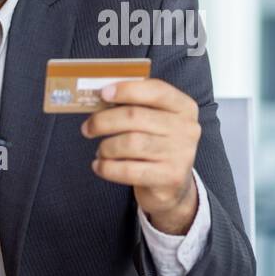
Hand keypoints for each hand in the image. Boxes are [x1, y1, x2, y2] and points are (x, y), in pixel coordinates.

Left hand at [81, 78, 200, 234]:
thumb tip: (102, 96)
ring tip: (100, 150)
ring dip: (106, 146)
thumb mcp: (155, 122)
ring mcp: (180, 153)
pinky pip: (129, 170)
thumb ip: (136, 106)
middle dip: (104, 121)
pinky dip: (107, 167)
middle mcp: (187, 128)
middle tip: (87, 128)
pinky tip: (100, 166)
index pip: (156, 90)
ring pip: (130, 143)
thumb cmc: (156, 146)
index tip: (103, 93)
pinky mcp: (170, 177)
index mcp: (184, 107)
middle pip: (135, 116)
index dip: (127, 90)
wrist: (173, 186)